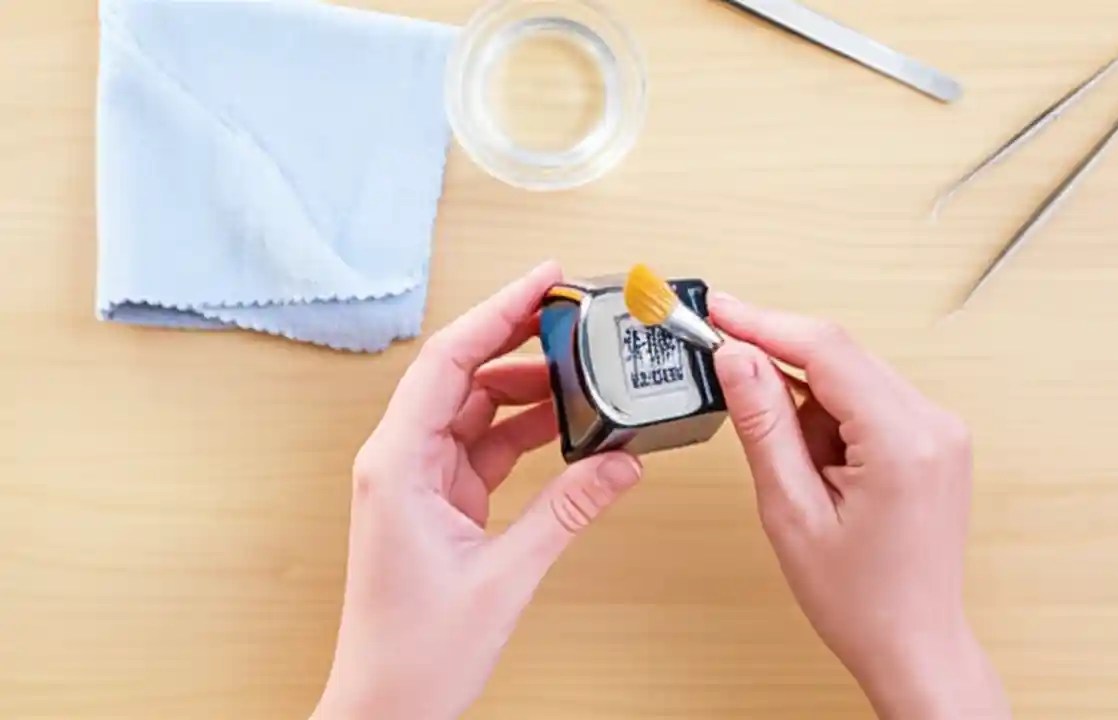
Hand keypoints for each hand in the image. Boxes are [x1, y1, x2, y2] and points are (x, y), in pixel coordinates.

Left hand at [311, 262, 643, 719]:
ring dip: (527, 389)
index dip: (498, 311)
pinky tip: (564, 426)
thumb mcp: (506, 575)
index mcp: (398, 463)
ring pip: (476, 407)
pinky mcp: (437, 500)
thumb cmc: (413, 653)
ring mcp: (418, 479)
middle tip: (574, 316)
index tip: (543, 280)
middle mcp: (401, 460)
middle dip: (519, 340)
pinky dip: (524, 432)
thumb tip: (620, 461)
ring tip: (582, 374)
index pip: (449, 360)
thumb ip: (568, 509)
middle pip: (463, 373)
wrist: (384, 707)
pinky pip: (484, 445)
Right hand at [709, 293, 1009, 719]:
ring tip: (795, 470)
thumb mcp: (791, 511)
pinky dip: (829, 417)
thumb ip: (763, 426)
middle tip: (722, 366)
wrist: (914, 644)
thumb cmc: (858, 599)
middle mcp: (934, 424)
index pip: (826, 350)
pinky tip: (817, 466)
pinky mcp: (934, 438)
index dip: (763, 322)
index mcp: (903, 442)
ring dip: (805, 400)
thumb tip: (736, 358)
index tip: (716, 308)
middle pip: (840, 355)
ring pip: (851, 376)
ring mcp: (941, 429)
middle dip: (776, 360)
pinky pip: (868, 400)